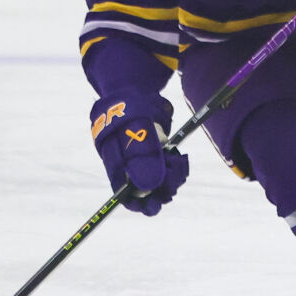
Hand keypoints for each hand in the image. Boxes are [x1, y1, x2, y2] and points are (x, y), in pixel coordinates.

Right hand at [90, 91, 188, 214]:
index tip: (154, 206)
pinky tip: (179, 160)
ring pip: (160, 181)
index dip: (139, 204)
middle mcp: (129, 166)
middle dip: (162, 188)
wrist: (135, 89)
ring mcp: (144, 160)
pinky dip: (176, 168)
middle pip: (146, 191)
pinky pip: (168, 170)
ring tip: (179, 162)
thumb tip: (150, 186)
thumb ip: (142, 154)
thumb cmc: (130, 108)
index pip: (124, 194)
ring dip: (172, 178)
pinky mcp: (157, 154)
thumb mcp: (136, 127)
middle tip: (175, 170)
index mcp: (116, 164)